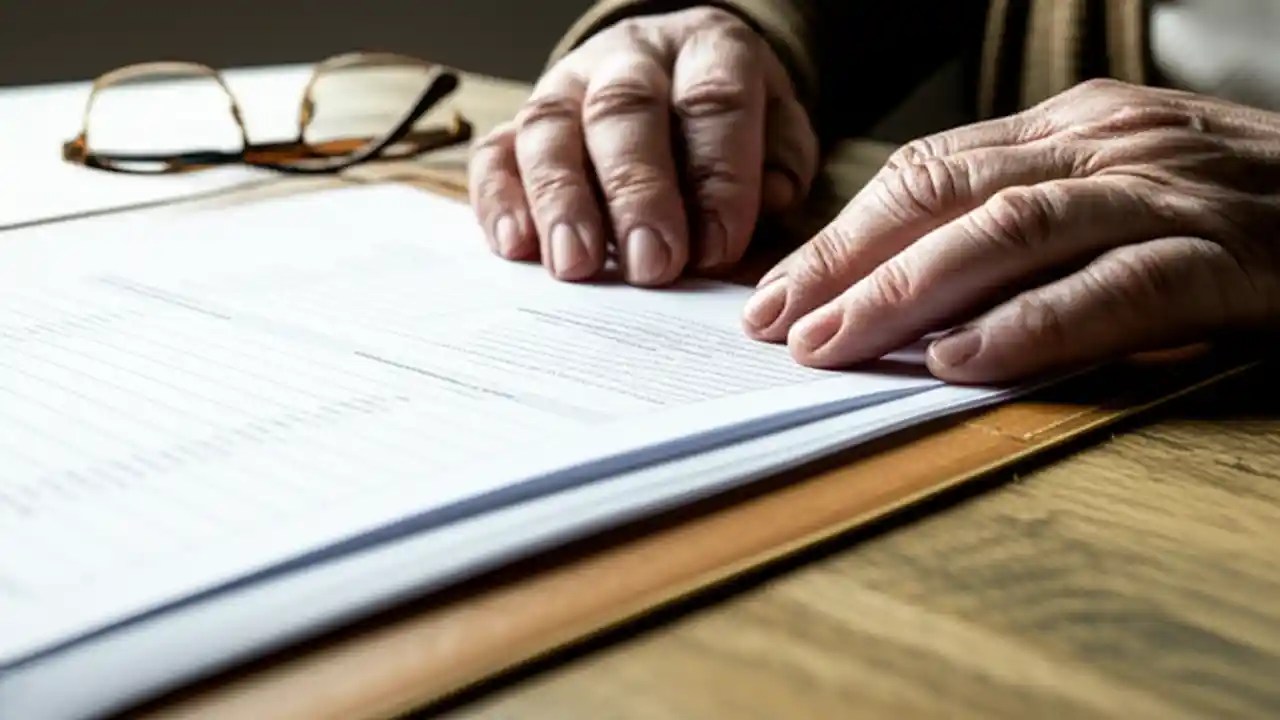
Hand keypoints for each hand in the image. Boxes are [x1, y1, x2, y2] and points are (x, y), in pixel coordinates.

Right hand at [467, 7, 817, 285]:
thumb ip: (779, 164)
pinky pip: (495, 153)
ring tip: (576, 265)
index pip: (711, 103)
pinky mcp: (518, 125)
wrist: (672, 75)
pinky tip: (515, 246)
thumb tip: (770, 203)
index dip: (717, 179)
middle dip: (637, 193)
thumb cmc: (727, 122)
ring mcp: (565, 88)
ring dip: (561, 200)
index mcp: (707, 50)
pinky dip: (499, 200)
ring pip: (550, 128)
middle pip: (623, 113)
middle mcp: (629, 59)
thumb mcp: (776, 127)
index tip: (718, 248)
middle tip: (652, 265)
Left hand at [743, 79, 1279, 382]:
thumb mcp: (1108, 183)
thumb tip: (903, 283)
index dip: (840, 237)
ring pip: (1012, 231)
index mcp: (1065, 126)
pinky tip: (962, 361)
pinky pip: (1116, 287)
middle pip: (945, 196)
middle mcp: (1103, 145)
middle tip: (780, 326)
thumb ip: (1016, 217)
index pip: (923, 173)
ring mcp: (1163, 193)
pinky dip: (1032, 325)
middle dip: (848, 264)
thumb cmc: (1223, 204)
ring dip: (911, 292)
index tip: (775, 294)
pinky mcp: (1223, 255)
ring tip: (839, 344)